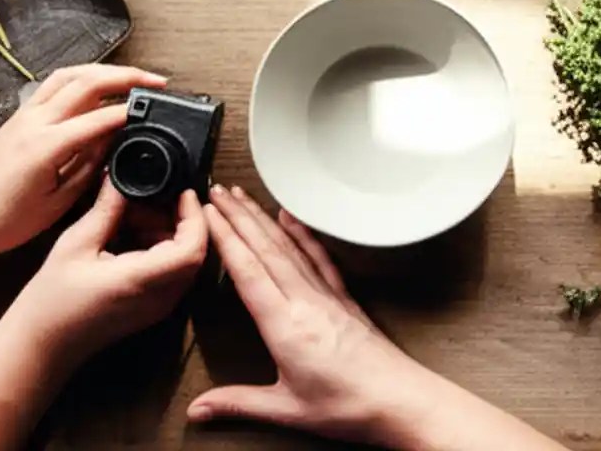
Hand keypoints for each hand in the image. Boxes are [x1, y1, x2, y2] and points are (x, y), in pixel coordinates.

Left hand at [0, 64, 165, 255]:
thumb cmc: (6, 222)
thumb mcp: (58, 201)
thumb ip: (89, 166)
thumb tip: (114, 141)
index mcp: (46, 145)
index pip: (100, 117)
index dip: (132, 112)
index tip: (157, 110)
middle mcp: (34, 121)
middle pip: (86, 81)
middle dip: (126, 77)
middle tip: (157, 82)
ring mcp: (23, 115)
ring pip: (68, 74)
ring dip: (103, 71)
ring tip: (131, 78)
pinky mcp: (18, 118)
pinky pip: (53, 85)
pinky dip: (80, 79)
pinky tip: (96, 87)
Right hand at [1, 179, 207, 365]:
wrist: (42, 346)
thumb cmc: (53, 299)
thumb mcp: (76, 244)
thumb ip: (106, 209)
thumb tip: (121, 177)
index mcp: (143, 280)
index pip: (192, 248)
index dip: (193, 216)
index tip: (181, 191)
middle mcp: (161, 297)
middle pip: (192, 252)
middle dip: (175, 219)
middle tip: (143, 200)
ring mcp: (159, 306)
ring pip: (183, 260)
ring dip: (165, 232)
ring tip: (129, 215)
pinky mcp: (152, 308)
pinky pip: (170, 271)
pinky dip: (158, 248)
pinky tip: (127, 235)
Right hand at [187, 186, 443, 445]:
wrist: (401, 401)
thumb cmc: (351, 406)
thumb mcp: (287, 410)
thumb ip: (238, 403)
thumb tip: (199, 409)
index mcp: (286, 325)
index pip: (247, 270)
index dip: (225, 237)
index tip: (209, 213)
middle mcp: (305, 302)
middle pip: (265, 248)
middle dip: (239, 216)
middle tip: (217, 190)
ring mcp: (326, 296)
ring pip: (288, 247)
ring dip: (263, 218)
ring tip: (244, 197)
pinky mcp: (343, 299)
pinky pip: (318, 257)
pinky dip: (301, 234)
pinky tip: (290, 218)